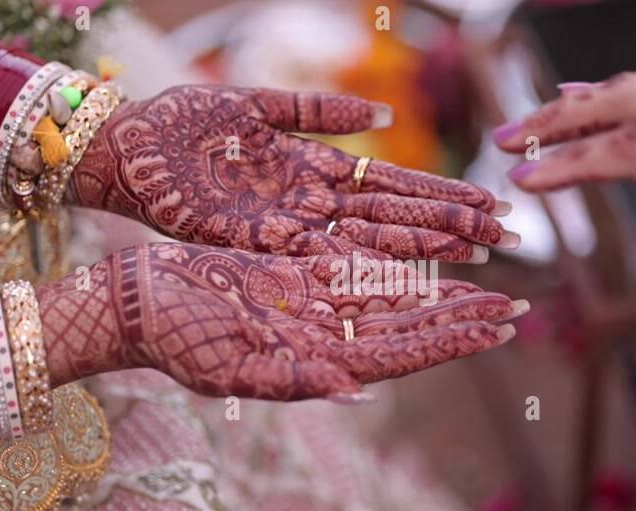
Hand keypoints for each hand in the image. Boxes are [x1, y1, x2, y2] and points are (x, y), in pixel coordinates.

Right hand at [35, 243, 525, 400]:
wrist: (136, 302)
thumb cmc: (175, 339)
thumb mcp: (231, 366)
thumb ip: (296, 381)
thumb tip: (359, 393)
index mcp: (316, 362)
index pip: (400, 352)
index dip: (450, 341)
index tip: (498, 329)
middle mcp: (324, 337)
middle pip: (408, 327)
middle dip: (460, 319)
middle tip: (517, 308)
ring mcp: (312, 307)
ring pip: (391, 298)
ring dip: (438, 292)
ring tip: (486, 285)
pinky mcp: (295, 276)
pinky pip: (356, 270)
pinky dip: (394, 265)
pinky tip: (427, 259)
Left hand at [71, 85, 518, 262]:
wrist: (127, 151)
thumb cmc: (182, 122)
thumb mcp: (254, 105)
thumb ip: (317, 112)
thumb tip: (382, 118)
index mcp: (314, 165)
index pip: (393, 182)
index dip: (441, 193)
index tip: (489, 201)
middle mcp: (315, 203)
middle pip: (397, 217)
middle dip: (453, 227)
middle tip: (507, 239)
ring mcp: (294, 228)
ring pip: (375, 242)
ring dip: (427, 253)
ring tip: (478, 261)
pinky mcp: (267, 248)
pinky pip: (331, 261)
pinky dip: (375, 270)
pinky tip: (416, 281)